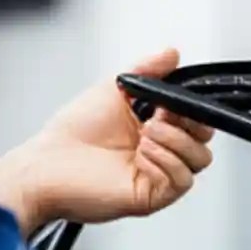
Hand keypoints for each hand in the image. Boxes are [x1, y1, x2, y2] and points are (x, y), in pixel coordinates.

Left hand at [0, 48, 215, 235]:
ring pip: (198, 161)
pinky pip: (181, 182)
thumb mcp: (114, 89)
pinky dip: (166, 163)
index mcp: (152, 129)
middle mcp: (157, 154)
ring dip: (175, 142)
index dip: (191, 109)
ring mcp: (155, 176)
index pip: (194, 120)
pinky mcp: (150, 196)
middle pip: (204, 141)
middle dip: (188, 124)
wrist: (46, 165)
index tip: (172, 101)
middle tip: (158, 117)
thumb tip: (171, 53)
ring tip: (145, 135)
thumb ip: (147, 69)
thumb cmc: (71, 133)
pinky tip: (141, 155)